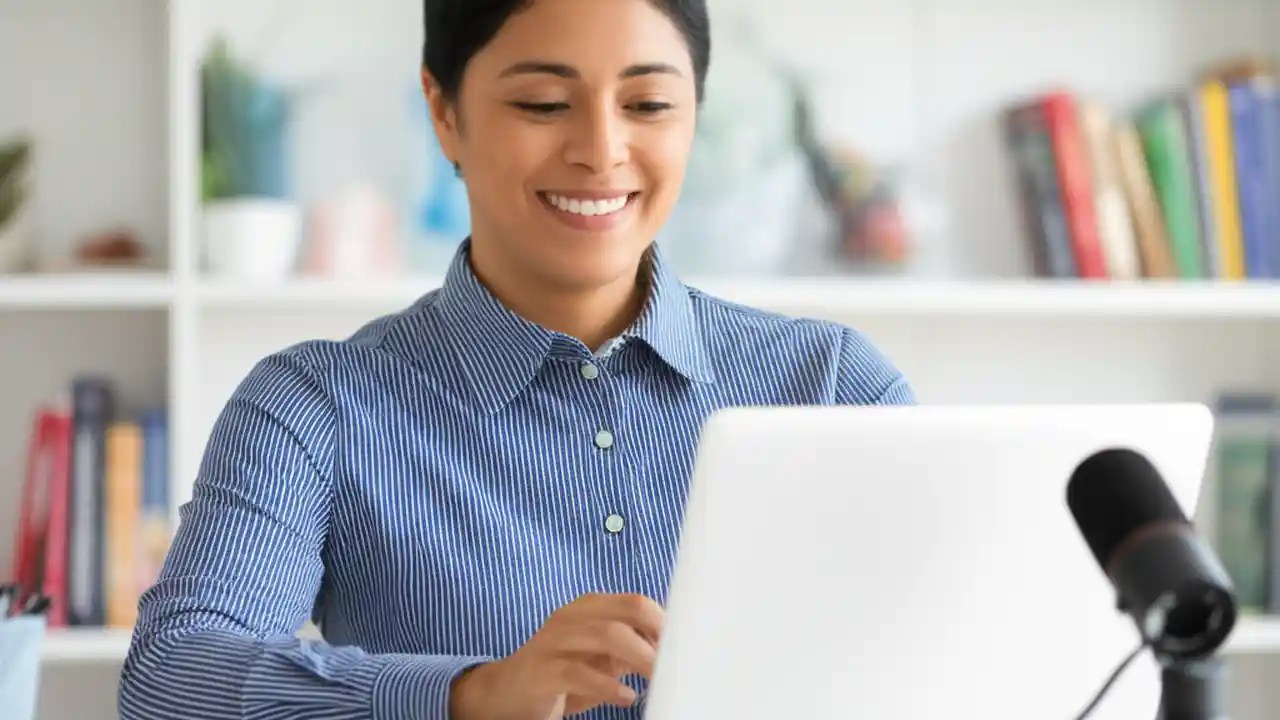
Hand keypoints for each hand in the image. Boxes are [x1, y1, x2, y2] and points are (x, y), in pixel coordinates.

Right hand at [449, 593, 662, 719]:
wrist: (505, 694)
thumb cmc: (562, 674)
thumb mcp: (601, 658)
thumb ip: (631, 647)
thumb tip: (675, 648)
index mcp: (588, 608)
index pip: (635, 602)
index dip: (664, 622)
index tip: (684, 647)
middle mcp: (571, 617)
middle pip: (626, 611)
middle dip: (658, 636)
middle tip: (677, 663)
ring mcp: (553, 641)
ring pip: (606, 635)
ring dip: (640, 657)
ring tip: (658, 679)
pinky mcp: (541, 671)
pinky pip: (578, 673)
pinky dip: (608, 686)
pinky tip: (626, 697)